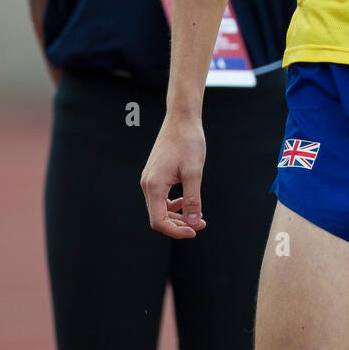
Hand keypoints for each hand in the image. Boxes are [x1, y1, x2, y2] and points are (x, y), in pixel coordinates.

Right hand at [141, 113, 206, 237]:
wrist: (181, 119)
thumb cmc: (188, 142)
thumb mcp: (194, 172)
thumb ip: (193, 199)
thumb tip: (193, 222)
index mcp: (154, 185)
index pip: (159, 220)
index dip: (176, 231)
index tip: (195, 231)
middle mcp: (148, 184)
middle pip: (158, 216)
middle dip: (179, 224)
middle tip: (200, 224)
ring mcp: (150, 179)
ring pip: (160, 208)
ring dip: (177, 215)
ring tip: (197, 216)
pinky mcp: (155, 174)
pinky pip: (161, 197)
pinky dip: (174, 204)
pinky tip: (187, 201)